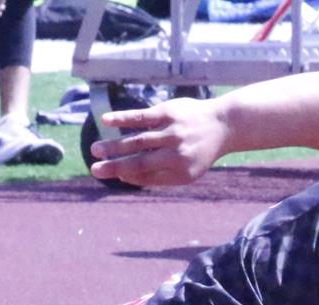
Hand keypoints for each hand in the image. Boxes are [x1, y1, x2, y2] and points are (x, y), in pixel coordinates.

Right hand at [89, 97, 226, 187]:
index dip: (128, 176)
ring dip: (114, 146)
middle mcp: (177, 154)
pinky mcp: (169, 112)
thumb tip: (125, 176)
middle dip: (114, 167)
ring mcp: (173, 132)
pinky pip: (141, 117)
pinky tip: (106, 121)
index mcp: (182, 173)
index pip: (148, 177)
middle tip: (94, 170)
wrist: (224, 124)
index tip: (112, 174)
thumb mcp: (186, 170)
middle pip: (140, 162)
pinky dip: (123, 119)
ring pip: (138, 141)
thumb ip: (158, 175)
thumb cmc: (199, 150)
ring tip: (95, 150)